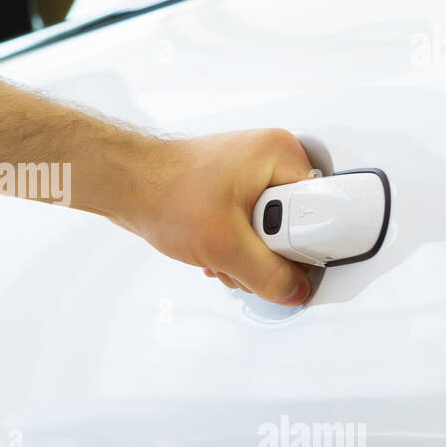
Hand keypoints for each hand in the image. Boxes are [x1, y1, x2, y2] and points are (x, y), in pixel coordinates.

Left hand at [115, 129, 314, 305]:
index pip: (322, 207)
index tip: (284, 257)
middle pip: (297, 226)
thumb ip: (268, 275)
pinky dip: (234, 249)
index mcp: (280, 155)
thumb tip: (295, 291)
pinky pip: (252, 231)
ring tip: (219, 252)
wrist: (123, 185)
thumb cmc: (163, 192)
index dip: (305, 241)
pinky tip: (213, 252)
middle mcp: (270, 159)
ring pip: (272, 234)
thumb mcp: (224, 245)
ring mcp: (252, 175)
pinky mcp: (235, 191)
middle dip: (267, 255)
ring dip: (246, 257)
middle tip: (238, 253)